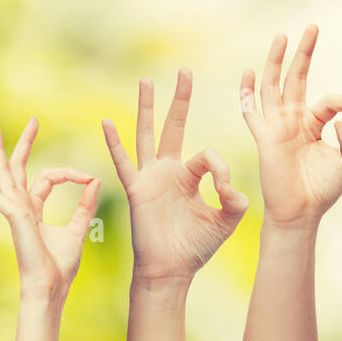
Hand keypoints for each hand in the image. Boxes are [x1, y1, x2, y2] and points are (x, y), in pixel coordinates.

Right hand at [0, 118, 99, 300]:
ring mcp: (15, 211)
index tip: (89, 177)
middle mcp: (21, 206)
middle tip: (32, 120)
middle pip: (19, 168)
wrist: (51, 287)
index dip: (70, 174)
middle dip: (24, 143)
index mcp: (35, 208)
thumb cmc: (61, 265)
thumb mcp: (78, 229)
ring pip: (4, 174)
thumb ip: (85, 204)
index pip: (48, 178)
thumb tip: (96, 180)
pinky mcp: (14, 217)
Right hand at [102, 69, 248, 285]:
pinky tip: (107, 121)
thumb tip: (233, 188)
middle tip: (185, 70)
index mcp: (192, 175)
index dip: (220, 170)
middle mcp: (170, 170)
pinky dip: (115, 143)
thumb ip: (235, 201)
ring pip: (148, 134)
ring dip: (148, 108)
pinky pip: (123, 162)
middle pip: (175, 125)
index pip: (207, 155)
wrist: (172, 270)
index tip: (226, 191)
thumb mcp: (226, 220)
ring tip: (147, 80)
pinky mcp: (136, 189)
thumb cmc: (196, 246)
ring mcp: (151, 177)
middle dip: (181, 99)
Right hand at [242, 25, 341, 226]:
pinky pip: (251, 112)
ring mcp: (276, 126)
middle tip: (312, 27)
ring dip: (277, 61)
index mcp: (313, 123)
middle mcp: (293, 120)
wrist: (302, 214)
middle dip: (304, 53)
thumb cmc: (323, 190)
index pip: (330, 100)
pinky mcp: (264, 138)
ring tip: (283, 36)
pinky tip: (248, 72)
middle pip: (296, 78)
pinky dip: (247, 92)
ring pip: (273, 86)